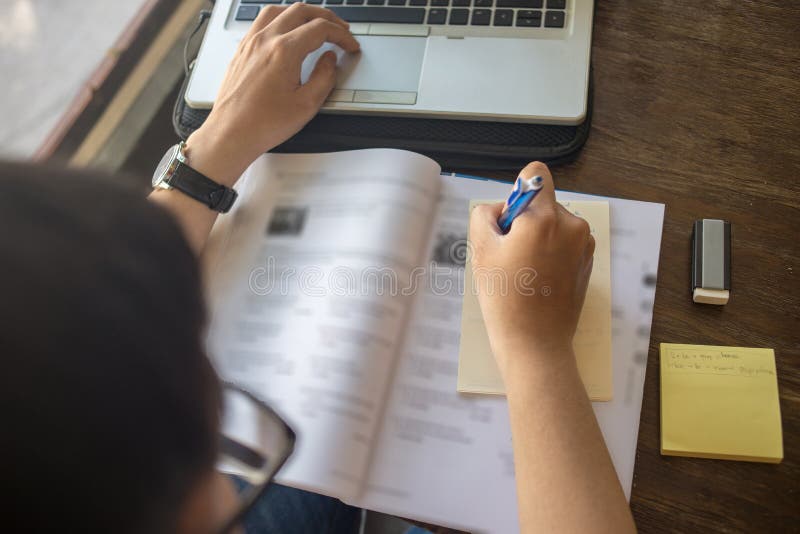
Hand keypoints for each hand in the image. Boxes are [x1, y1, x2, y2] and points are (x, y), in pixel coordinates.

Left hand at [184, 4, 359, 186]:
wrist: (232, 133)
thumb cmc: (263, 123)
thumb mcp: (306, 105)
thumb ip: (324, 77)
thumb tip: (330, 60)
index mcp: (284, 51)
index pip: (320, 29)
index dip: (341, 35)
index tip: (350, 45)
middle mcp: (265, 40)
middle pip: (301, 11)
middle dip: (326, 17)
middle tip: (340, 29)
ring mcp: (250, 42)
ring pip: (279, 10)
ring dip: (302, 13)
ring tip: (315, 23)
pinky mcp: (242, 49)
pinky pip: (262, 20)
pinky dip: (281, 18)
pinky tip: (287, 31)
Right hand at [468, 162, 594, 378]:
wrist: (535, 343)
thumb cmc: (504, 298)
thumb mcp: (481, 250)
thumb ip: (485, 215)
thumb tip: (499, 209)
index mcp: (545, 217)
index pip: (535, 175)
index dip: (516, 193)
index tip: (509, 222)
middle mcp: (571, 225)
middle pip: (542, 203)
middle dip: (524, 221)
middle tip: (509, 256)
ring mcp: (584, 245)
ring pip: (554, 224)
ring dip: (538, 238)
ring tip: (523, 271)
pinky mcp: (588, 262)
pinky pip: (565, 243)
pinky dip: (551, 253)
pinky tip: (538, 279)